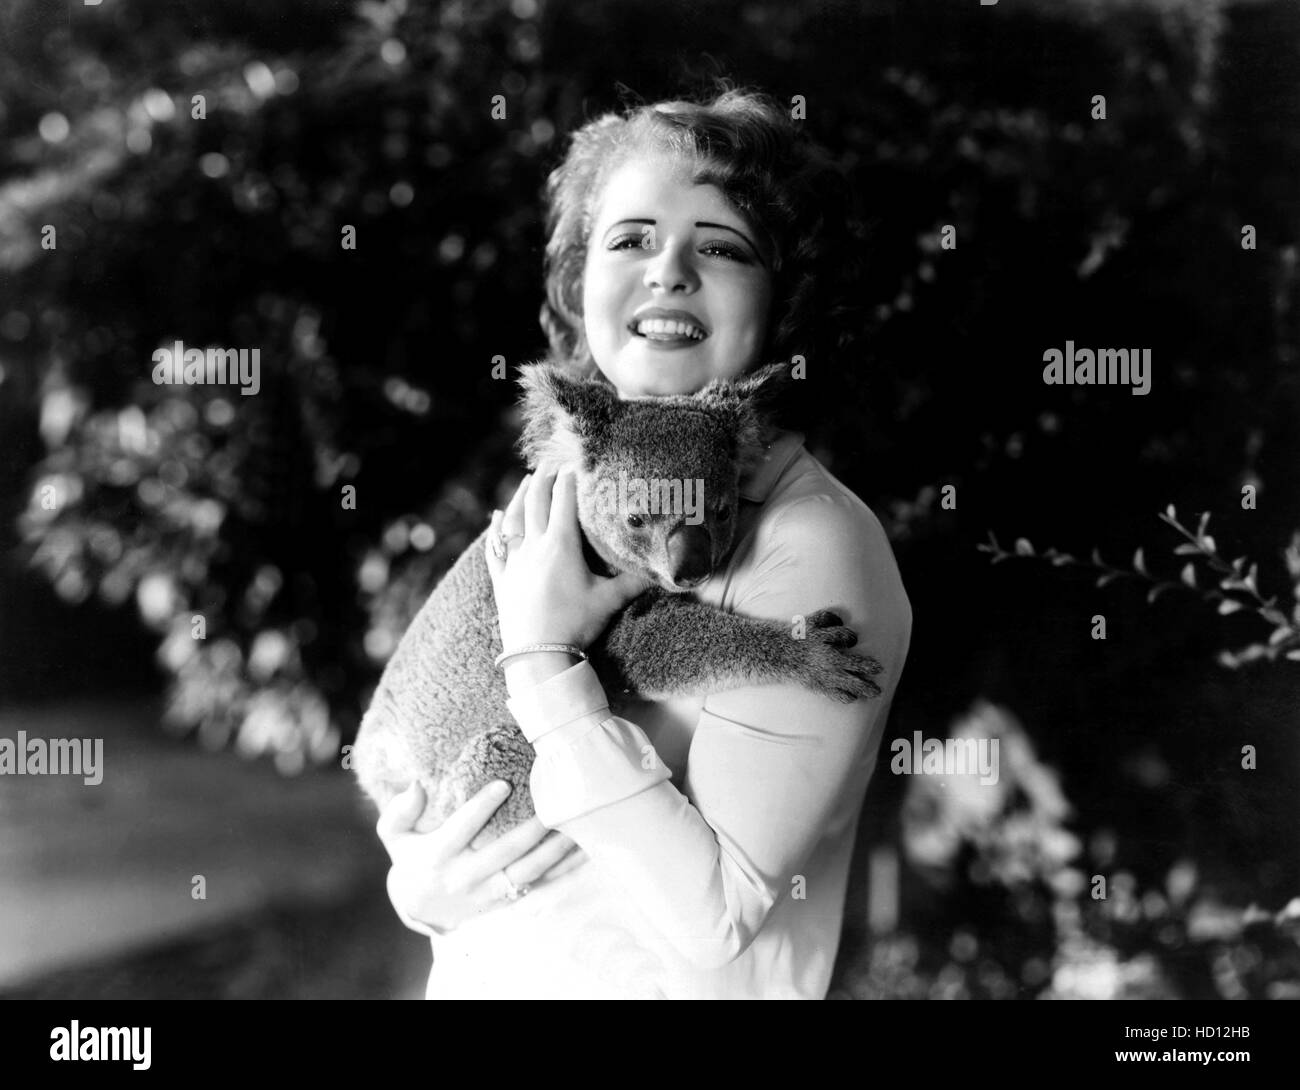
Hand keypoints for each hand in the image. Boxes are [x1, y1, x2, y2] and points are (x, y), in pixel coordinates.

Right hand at [376, 780, 586, 933]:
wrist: (420, 908)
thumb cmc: (411, 859)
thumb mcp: (394, 836)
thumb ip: (399, 811)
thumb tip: (416, 784)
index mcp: (437, 856)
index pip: (460, 829)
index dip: (481, 807)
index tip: (504, 783)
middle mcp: (464, 877)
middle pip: (504, 852)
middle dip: (533, 828)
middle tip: (555, 801)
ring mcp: (489, 892)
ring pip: (528, 871)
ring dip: (556, 849)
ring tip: (577, 824)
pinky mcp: (507, 899)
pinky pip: (541, 885)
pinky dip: (565, 870)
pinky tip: (586, 851)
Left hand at [485, 466, 649, 650]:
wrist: (537, 655)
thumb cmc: (574, 625)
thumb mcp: (609, 601)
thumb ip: (634, 582)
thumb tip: (663, 571)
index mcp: (561, 545)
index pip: (564, 500)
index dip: (570, 478)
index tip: (576, 463)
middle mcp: (534, 546)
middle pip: (537, 502)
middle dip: (546, 479)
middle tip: (552, 462)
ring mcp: (514, 561)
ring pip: (514, 519)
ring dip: (522, 496)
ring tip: (529, 479)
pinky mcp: (502, 579)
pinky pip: (496, 547)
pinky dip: (497, 528)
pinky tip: (497, 516)